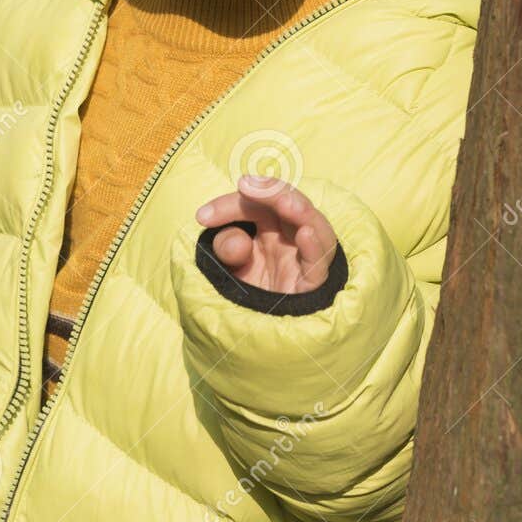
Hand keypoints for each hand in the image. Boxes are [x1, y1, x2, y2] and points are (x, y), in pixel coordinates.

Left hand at [195, 177, 337, 295]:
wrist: (258, 336)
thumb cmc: (249, 295)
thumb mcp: (229, 268)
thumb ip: (227, 249)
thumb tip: (239, 242)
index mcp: (270, 229)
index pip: (255, 204)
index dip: (230, 204)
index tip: (202, 217)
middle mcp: (291, 238)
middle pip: (289, 202)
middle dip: (270, 191)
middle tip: (245, 185)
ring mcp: (304, 259)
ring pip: (314, 225)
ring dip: (300, 209)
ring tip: (284, 201)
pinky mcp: (312, 284)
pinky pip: (319, 263)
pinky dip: (315, 247)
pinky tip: (305, 234)